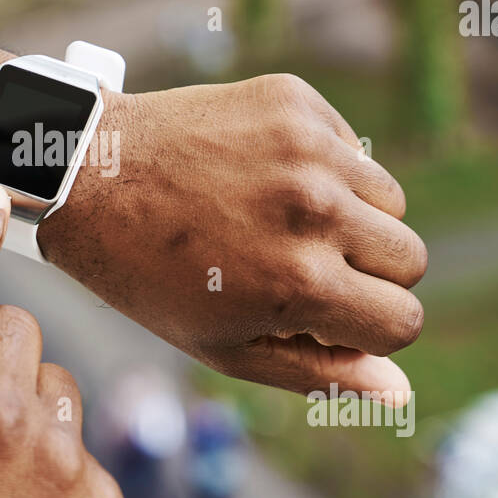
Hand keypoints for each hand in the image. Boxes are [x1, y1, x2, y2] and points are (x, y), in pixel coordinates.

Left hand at [42, 73, 427, 402]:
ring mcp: (308, 149)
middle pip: (410, 260)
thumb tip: (402, 395)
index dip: (366, 331)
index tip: (324, 319)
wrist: (87, 172)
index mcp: (300, 281)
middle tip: (304, 271)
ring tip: (283, 224)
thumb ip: (318, 372)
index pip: (403, 321)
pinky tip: (266, 179)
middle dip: (369, 278)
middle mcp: (315, 210)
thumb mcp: (223, 345)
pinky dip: (328, 170)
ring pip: (391, 203)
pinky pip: (353, 150)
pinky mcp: (295, 102)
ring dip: (354, 222)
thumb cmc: (149, 275)